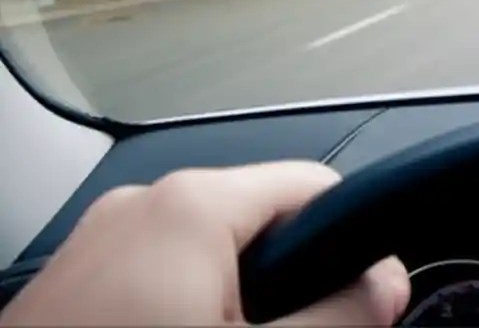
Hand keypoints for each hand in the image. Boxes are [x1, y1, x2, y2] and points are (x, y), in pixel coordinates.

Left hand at [0, 161, 409, 325]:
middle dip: (292, 281)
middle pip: (263, 221)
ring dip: (239, 300)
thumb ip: (341, 315)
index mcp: (192, 206)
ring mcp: (96, 241)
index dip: (355, 244)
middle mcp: (139, 206)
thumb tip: (385, 285)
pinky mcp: (71, 281)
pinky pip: (156, 274)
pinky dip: (185, 308)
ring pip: (209, 252)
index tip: (368, 299)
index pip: (315, 186)